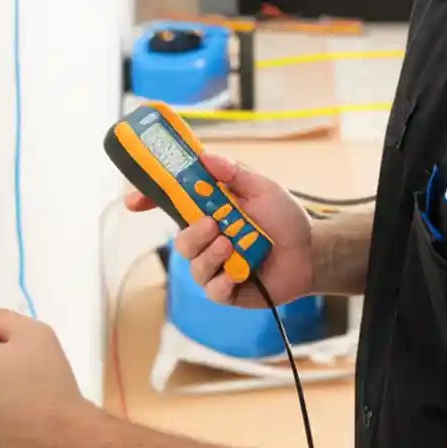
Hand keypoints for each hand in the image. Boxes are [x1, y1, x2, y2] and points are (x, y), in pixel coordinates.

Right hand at [125, 151, 313, 307]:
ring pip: (194, 264)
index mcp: (210, 212)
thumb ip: (234, 173)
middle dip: (192, 233)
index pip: (172, 207)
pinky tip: (239, 274)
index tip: (134, 202)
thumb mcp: (262, 188)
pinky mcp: (228, 291)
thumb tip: (205, 156)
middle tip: (213, 223)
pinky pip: (212, 290)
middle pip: (180, 239)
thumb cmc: (285, 219)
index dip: (149, 203)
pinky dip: (223, 281)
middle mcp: (208, 240)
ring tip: (233, 245)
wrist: (312, 252)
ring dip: (210, 254)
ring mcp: (217, 267)